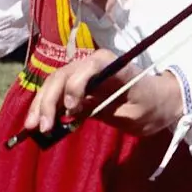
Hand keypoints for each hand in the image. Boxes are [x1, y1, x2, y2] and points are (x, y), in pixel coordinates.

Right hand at [22, 50, 183, 143]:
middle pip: (62, 77)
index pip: (86, 68)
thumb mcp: (135, 114)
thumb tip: (74, 112)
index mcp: (111, 64)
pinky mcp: (78, 87)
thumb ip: (105, 110)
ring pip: (54, 85)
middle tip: (42, 127)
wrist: (159, 102)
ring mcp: (82, 74)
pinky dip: (45, 108)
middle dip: (48, 101)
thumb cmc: (151, 106)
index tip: (71, 110)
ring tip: (32, 127)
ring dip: (40, 105)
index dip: (74, 86)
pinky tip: (38, 123)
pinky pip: (57, 94)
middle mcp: (92, 64)